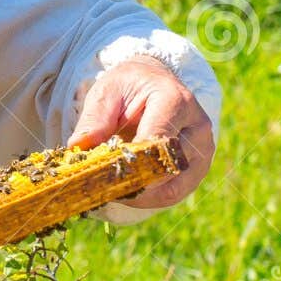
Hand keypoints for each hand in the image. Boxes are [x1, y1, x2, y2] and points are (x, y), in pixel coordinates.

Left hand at [66, 56, 214, 210]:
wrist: (153, 82)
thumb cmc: (129, 86)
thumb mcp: (107, 91)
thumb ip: (95, 118)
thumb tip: (79, 147)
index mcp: (175, 101)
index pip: (155, 141)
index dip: (129, 162)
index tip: (101, 175)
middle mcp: (197, 128)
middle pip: (166, 169)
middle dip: (131, 183)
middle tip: (100, 190)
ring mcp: (202, 151)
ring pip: (172, 189)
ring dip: (138, 196)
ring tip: (109, 192)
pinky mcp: (197, 169)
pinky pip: (173, 193)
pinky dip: (147, 198)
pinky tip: (123, 192)